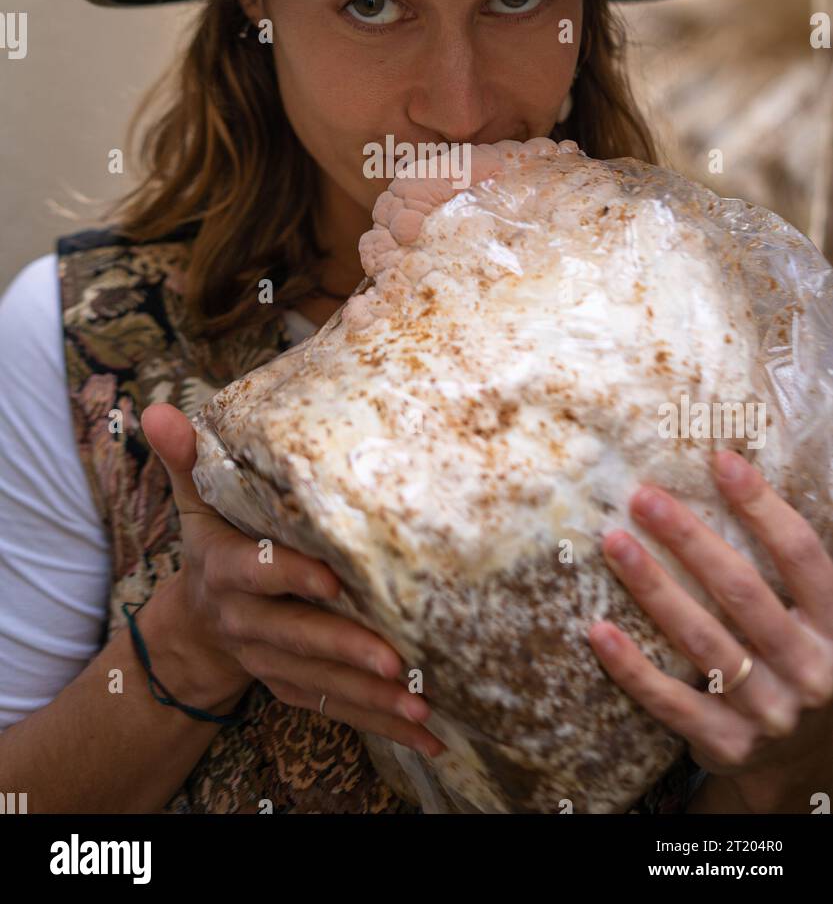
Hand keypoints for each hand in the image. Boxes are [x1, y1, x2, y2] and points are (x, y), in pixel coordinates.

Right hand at [142, 403, 443, 757]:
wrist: (200, 622)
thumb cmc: (215, 544)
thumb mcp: (196, 503)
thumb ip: (186, 459)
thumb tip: (157, 409)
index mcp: (226, 572)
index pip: (257, 574)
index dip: (290, 578)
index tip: (332, 580)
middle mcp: (248, 623)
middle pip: (297, 638)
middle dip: (344, 650)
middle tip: (394, 659)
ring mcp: (273, 661)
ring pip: (322, 684)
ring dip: (371, 700)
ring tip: (422, 708)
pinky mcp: (296, 687)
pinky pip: (339, 711)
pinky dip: (382, 726)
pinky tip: (430, 736)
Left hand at [587, 448, 832, 806]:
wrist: (806, 762)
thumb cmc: (800, 661)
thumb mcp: (819, 619)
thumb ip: (790, 568)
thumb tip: (731, 476)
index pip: (802, 555)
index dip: (763, 506)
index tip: (720, 461)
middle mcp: (808, 670)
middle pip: (742, 593)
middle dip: (689, 538)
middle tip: (642, 496)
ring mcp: (768, 712)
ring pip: (702, 641)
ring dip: (654, 587)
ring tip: (615, 542)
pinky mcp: (727, 744)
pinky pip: (671, 701)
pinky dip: (633, 667)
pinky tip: (599, 631)